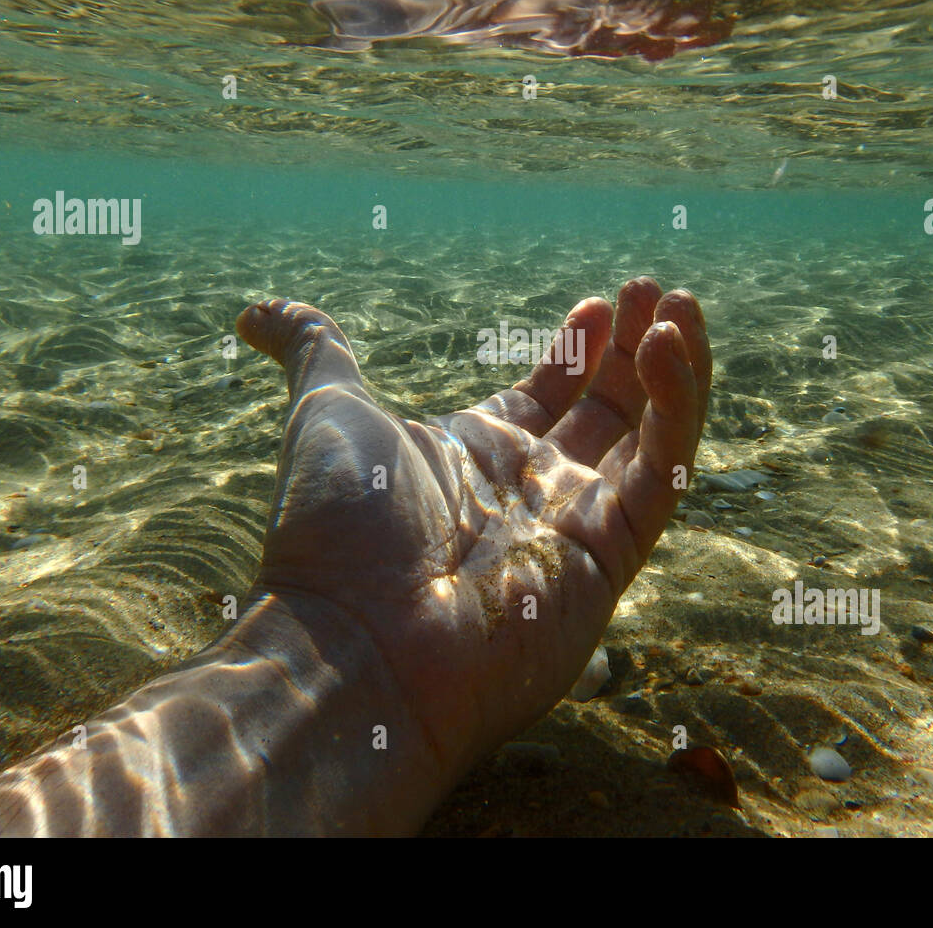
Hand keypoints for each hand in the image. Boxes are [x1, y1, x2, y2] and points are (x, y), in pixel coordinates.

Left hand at [234, 276, 711, 786]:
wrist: (356, 641)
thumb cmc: (337, 529)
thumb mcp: (326, 409)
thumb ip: (313, 347)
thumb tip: (251, 312)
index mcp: (476, 453)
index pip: (546, 394)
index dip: (575, 350)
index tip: (595, 303)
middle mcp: (531, 488)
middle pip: (606, 411)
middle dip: (633, 350)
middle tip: (654, 290)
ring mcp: (574, 524)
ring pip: (650, 438)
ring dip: (673, 371)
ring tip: (681, 307)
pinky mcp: (610, 557)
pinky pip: (663, 476)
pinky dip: (676, 411)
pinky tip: (668, 350)